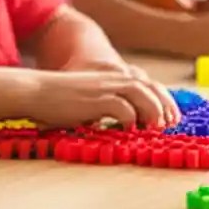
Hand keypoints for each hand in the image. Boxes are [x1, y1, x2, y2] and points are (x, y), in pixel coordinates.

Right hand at [27, 67, 179, 129]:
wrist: (36, 91)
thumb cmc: (60, 101)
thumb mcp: (91, 99)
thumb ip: (109, 107)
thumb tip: (129, 124)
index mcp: (114, 78)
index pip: (149, 85)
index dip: (164, 100)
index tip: (172, 117)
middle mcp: (114, 79)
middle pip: (150, 88)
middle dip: (165, 105)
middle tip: (170, 124)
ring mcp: (105, 87)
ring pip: (141, 94)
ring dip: (153, 110)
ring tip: (156, 128)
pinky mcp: (95, 99)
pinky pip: (121, 107)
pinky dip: (130, 118)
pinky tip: (129, 129)